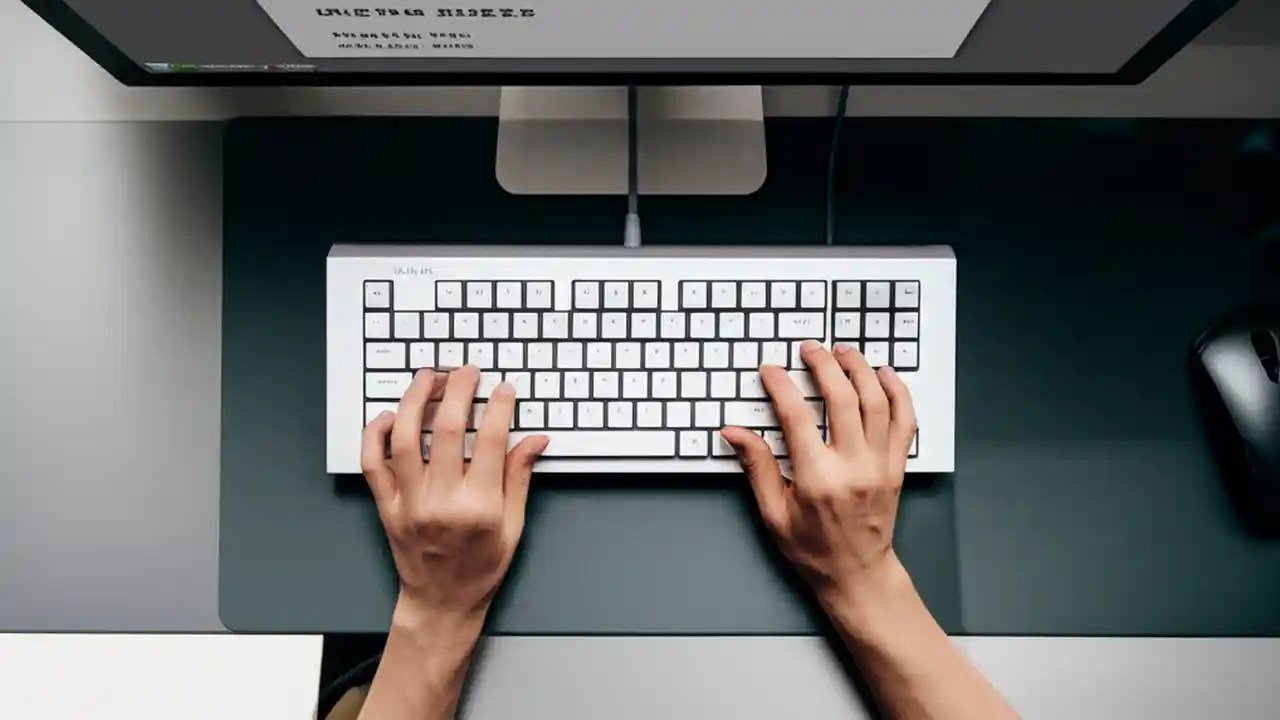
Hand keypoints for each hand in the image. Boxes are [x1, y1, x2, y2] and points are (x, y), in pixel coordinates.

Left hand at [361, 366, 547, 622]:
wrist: (441, 603)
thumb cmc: (481, 568)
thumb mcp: (513, 526)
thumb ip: (519, 478)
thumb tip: (535, 440)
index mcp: (479, 506)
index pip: (490, 441)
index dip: (499, 408)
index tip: (503, 389)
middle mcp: (442, 501)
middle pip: (444, 430)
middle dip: (457, 391)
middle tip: (465, 371)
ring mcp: (410, 503)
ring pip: (404, 438)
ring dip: (413, 401)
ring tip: (426, 379)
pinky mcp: (387, 507)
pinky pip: (373, 464)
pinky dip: (375, 435)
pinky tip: (387, 417)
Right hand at [722, 341, 916, 615]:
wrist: (858, 574)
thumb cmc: (812, 548)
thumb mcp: (773, 513)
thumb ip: (757, 467)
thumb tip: (734, 432)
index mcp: (817, 478)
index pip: (797, 417)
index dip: (781, 386)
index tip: (770, 370)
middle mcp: (853, 466)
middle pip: (842, 398)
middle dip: (824, 365)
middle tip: (809, 349)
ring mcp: (880, 464)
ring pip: (877, 402)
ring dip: (860, 370)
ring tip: (843, 352)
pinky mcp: (897, 466)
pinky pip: (904, 420)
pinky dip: (897, 392)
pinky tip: (884, 375)